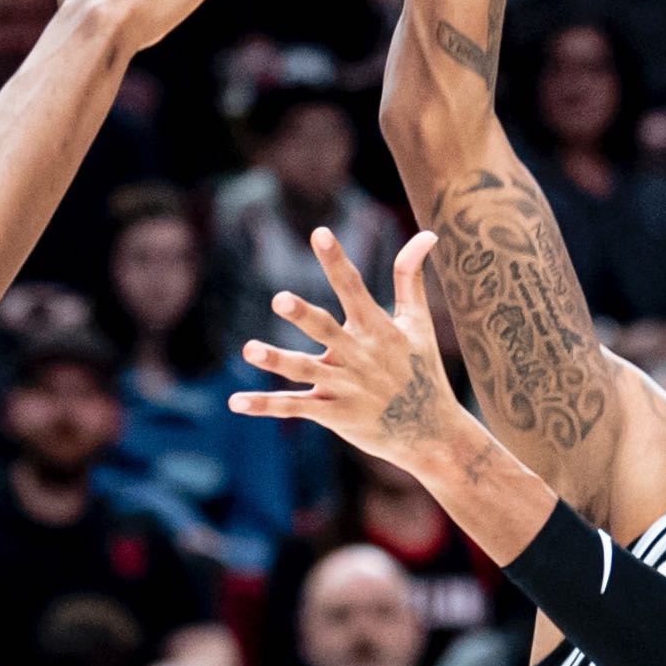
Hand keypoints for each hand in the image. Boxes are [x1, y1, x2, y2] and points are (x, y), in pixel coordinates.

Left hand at [234, 227, 464, 472]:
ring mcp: (344, 386)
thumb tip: (428, 234)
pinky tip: (235, 402)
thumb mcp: (418, 324)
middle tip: (279, 299)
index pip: (353, 288)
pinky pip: (294, 407)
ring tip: (249, 350)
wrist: (431, 433)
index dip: (336, 260)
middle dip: (303, 315)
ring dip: (277, 361)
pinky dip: (265, 406)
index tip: (320, 233)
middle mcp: (358, 355)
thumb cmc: (422, 372)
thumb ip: (411, 278)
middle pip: (325, 330)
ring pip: (304, 371)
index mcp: (377, 329)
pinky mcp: (333, 413)